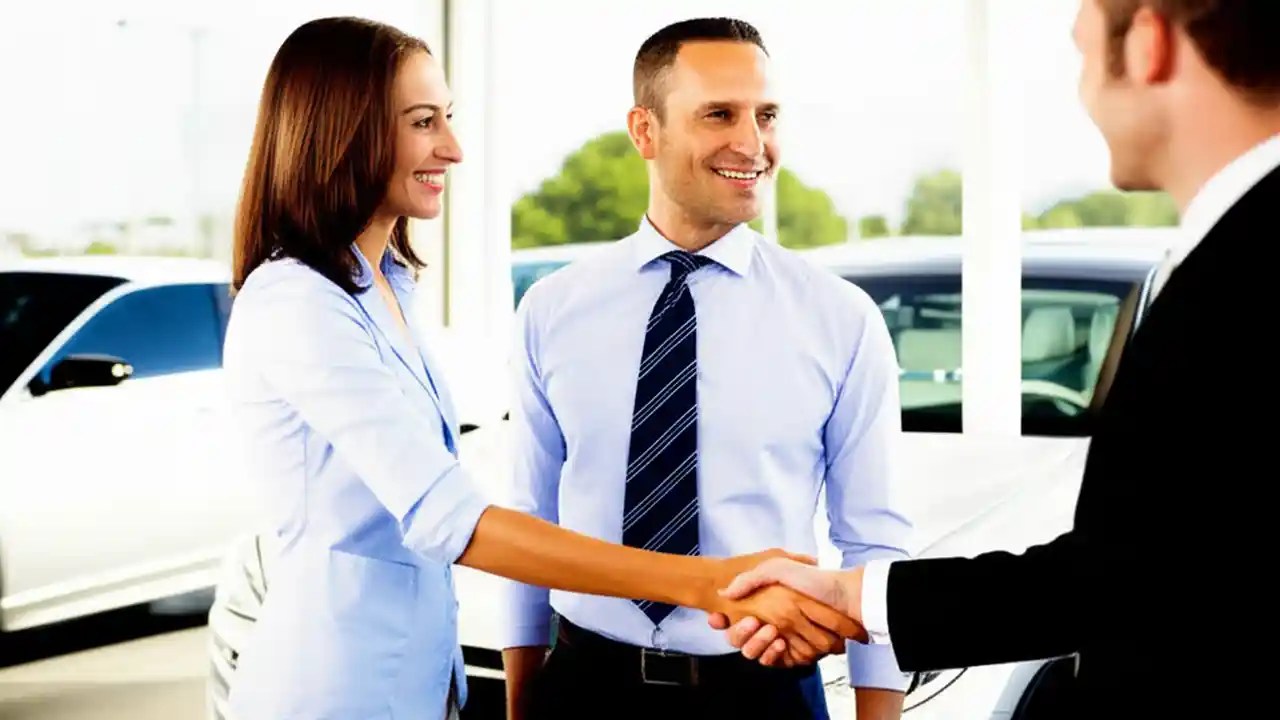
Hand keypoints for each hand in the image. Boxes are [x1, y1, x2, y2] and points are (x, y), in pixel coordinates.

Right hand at [709, 560, 866, 665]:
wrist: (848, 597)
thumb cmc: (815, 581)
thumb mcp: (780, 568)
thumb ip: (751, 578)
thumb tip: (725, 592)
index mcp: (764, 603)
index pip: (733, 616)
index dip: (721, 620)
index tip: (717, 618)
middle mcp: (770, 622)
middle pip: (741, 637)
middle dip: (738, 634)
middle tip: (749, 623)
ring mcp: (783, 639)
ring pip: (755, 652)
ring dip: (756, 644)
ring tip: (768, 631)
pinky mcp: (796, 655)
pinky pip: (775, 662)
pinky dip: (773, 656)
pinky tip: (779, 644)